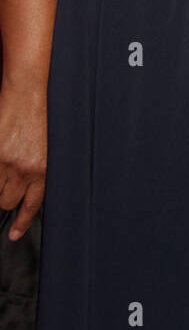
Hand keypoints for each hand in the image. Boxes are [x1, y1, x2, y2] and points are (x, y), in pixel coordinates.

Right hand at [0, 83, 46, 238]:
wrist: (26, 94)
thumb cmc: (36, 120)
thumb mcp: (43, 150)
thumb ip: (33, 172)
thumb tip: (21, 193)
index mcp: (41, 169)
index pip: (31, 205)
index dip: (22, 222)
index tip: (14, 235)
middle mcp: (22, 169)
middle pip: (7, 201)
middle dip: (4, 196)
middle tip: (5, 181)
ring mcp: (3, 161)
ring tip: (3, 166)